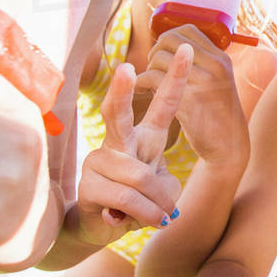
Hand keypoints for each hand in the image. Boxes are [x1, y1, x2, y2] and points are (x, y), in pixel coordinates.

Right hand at [75, 45, 191, 245]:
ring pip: (139, 177)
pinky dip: (142, 215)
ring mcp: (99, 161)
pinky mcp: (88, 185)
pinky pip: (127, 199)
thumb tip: (152, 201)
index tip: (189, 50)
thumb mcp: (161, 191)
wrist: (101, 226)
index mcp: (145, 137)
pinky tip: (129, 221)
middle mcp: (118, 142)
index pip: (163, 103)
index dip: (176, 77)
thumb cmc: (138, 201)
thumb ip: (162, 188)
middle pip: (118, 113)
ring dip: (155, 204)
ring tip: (154, 215)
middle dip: (122, 91)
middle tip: (126, 67)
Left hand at [137, 24, 246, 164]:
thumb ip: (202, 62)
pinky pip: (153, 80)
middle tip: (153, 69)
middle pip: (169, 40)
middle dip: (154, 52)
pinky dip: (141, 84)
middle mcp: (215, 65)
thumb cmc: (217, 114)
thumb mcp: (219, 81)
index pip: (187, 29)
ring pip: (158, 59)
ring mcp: (203, 82)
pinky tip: (141, 92)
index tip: (162, 53)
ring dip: (147, 71)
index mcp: (221, 58)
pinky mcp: (188, 101)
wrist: (230, 147)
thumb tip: (167, 43)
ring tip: (148, 85)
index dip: (168, 38)